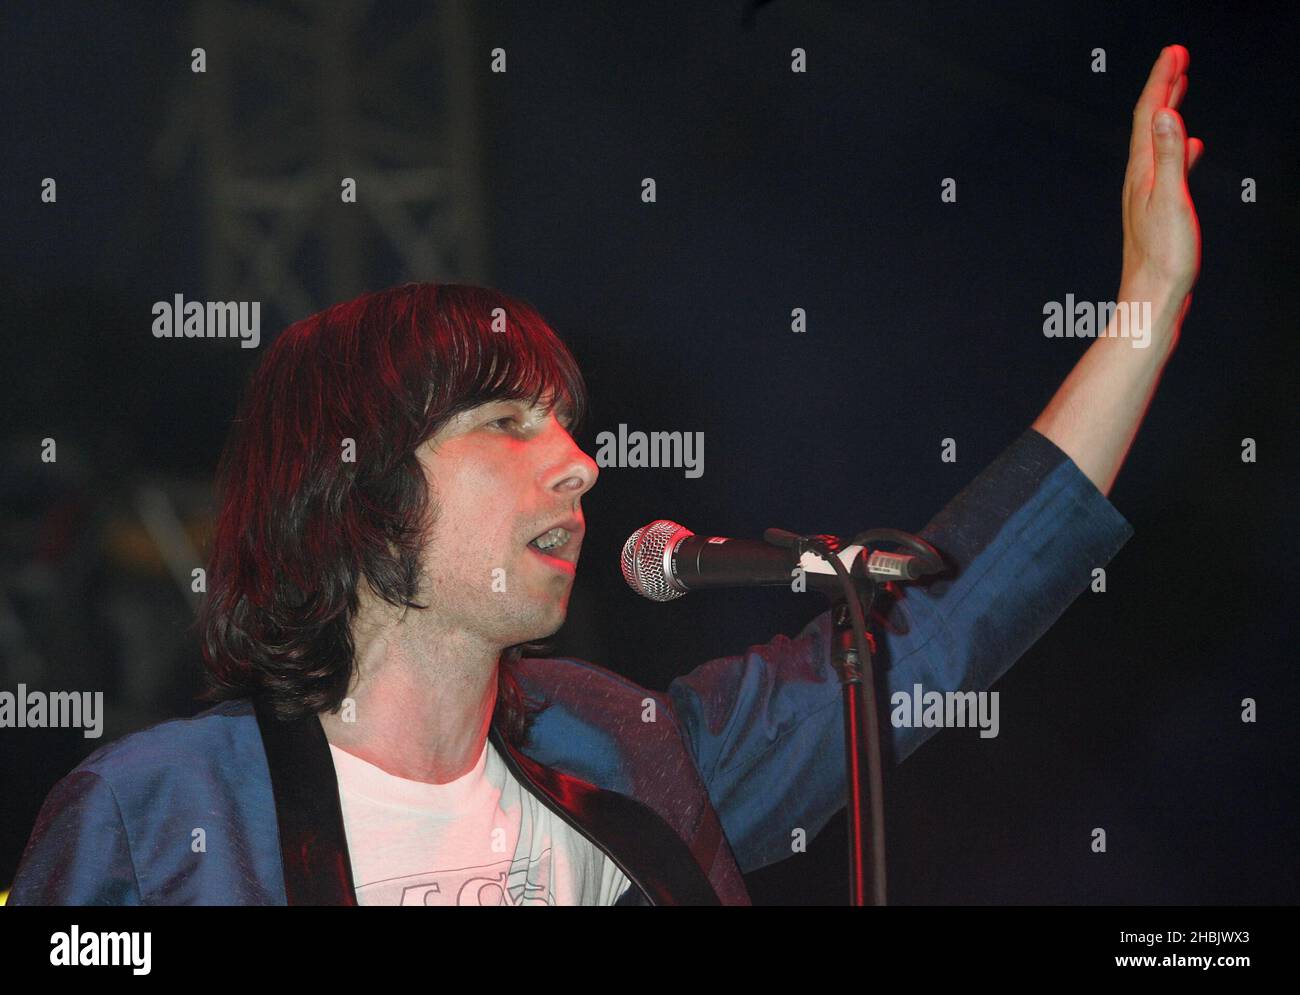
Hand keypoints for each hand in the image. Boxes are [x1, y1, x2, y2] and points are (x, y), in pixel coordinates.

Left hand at [1120, 45, 1203, 302]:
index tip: (1175, 51)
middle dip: (1163, 87)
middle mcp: (1138, 180)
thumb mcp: (1171, 200)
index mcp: (1141, 173)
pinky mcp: (1158, 210)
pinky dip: (1181, 148)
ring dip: (1169, 113)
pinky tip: (1193, 147)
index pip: (1147, 115)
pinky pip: (1169, 166)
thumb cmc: (1163, 258)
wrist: (1152, 300)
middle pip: (1148, 124)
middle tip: (1177, 57)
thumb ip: (1170, 156)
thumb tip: (1163, 114)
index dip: (1161, 80)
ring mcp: (1147, 195)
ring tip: (1180, 90)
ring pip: (1158, 142)